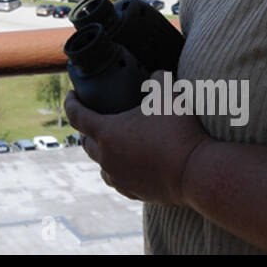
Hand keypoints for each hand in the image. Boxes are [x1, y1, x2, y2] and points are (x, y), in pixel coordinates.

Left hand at [64, 79, 211, 208]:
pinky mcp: (133, 192)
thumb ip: (159, 79)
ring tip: (111, 144)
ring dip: (102, 153)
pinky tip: (128, 166)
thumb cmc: (178, 132)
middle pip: (86, 143)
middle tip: (93, 119)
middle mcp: (107, 157)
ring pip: (102, 165)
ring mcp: (119, 177)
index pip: (76, 115)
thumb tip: (157, 75)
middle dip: (86, 130)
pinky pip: (119, 181)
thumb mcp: (168, 95)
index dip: (71, 102)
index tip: (72, 95)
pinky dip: (119, 171)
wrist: (196, 173)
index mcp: (107, 132)